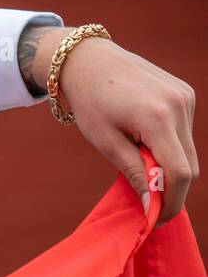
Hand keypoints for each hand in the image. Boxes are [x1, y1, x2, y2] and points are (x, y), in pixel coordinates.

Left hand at [25, 26, 197, 225]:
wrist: (88, 59)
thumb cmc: (89, 101)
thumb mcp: (104, 140)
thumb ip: (133, 173)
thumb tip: (152, 206)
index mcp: (157, 117)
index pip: (178, 172)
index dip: (171, 200)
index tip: (156, 217)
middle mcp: (178, 105)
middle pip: (188, 163)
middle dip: (170, 185)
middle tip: (146, 195)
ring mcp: (185, 96)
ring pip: (188, 149)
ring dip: (169, 162)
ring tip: (138, 156)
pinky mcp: (185, 92)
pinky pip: (185, 131)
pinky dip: (170, 143)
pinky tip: (145, 136)